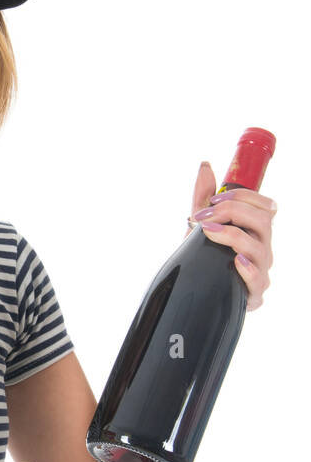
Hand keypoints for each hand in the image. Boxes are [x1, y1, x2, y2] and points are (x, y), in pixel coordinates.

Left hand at [185, 161, 276, 312]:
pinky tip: (235, 261)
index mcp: (256, 231)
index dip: (243, 198)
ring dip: (233, 236)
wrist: (194, 291)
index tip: (214, 200)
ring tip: (208, 232)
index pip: (266, 206)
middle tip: (203, 217)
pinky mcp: (252, 295)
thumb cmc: (204, 256)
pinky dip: (248, 270)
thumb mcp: (201, 225)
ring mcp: (260, 272)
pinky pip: (258, 281)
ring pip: (260, 249)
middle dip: (233, 213)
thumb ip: (203, 198)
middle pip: (264, 223)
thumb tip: (206, 166)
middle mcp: (263, 249)